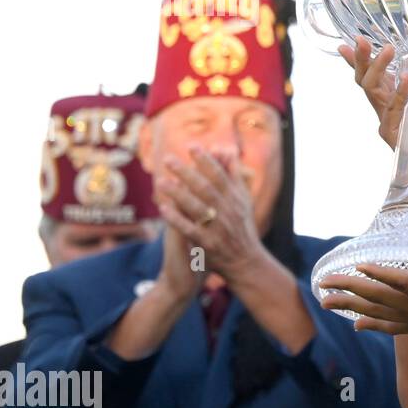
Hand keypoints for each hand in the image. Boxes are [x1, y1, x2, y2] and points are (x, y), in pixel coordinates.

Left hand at [154, 146, 268, 288]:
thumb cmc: (242, 227)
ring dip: (178, 194)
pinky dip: (177, 219)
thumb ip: (234, 173)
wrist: (246, 261)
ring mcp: (218, 228)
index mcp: (236, 199)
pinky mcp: (208, 244)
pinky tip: (162, 209)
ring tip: (160, 181)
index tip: (191, 146)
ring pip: (197, 208)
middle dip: (187, 173)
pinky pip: (190, 229)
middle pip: (206, 189)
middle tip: (167, 159)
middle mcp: (228, 212)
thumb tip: (227, 147)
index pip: (220, 176)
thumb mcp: (243, 199)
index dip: (206, 160)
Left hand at [319, 264, 407, 352]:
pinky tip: (356, 325)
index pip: (404, 283)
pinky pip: (391, 326)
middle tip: (324, 282)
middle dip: (352, 289)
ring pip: (379, 312)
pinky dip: (371, 324)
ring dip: (351, 306)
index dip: (382, 275)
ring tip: (326, 301)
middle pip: (381, 298)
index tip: (359, 266)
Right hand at [339, 36, 407, 149]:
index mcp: (401, 95)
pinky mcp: (395, 135)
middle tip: (362, 40)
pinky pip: (391, 110)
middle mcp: (391, 107)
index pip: (375, 74)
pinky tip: (406, 78)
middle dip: (361, 58)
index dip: (360, 59)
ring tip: (388, 49)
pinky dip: (398, 93)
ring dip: (377, 68)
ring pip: (372, 90)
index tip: (350, 40)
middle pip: (366, 79)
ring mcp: (391, 121)